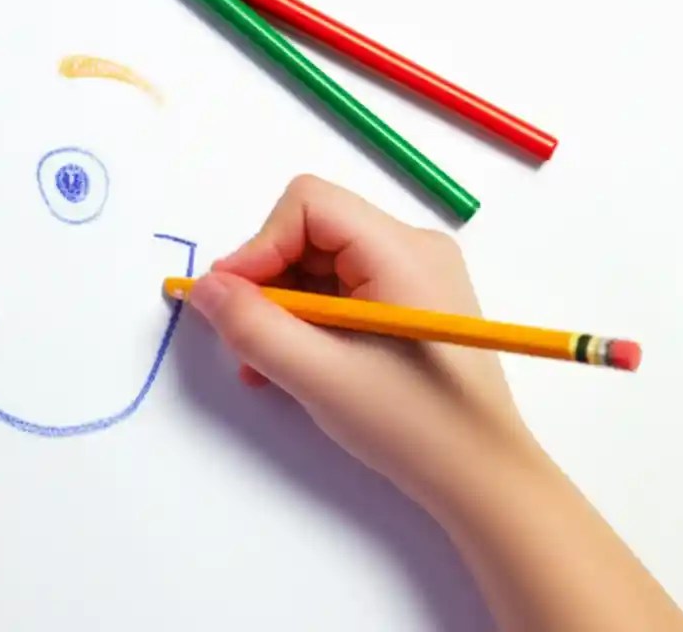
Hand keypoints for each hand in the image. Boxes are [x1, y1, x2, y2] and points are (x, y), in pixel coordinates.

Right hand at [188, 175, 542, 506]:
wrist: (481, 478)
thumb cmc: (410, 424)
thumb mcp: (317, 375)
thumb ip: (251, 325)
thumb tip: (202, 286)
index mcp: (401, 250)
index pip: (308, 205)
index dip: (259, 245)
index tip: (229, 300)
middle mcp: (412, 248)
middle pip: (311, 231)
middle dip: (267, 280)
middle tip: (244, 339)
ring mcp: (414, 275)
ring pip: (319, 263)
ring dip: (281, 307)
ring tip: (264, 364)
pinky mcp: (409, 304)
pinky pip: (340, 290)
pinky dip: (307, 320)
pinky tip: (294, 364)